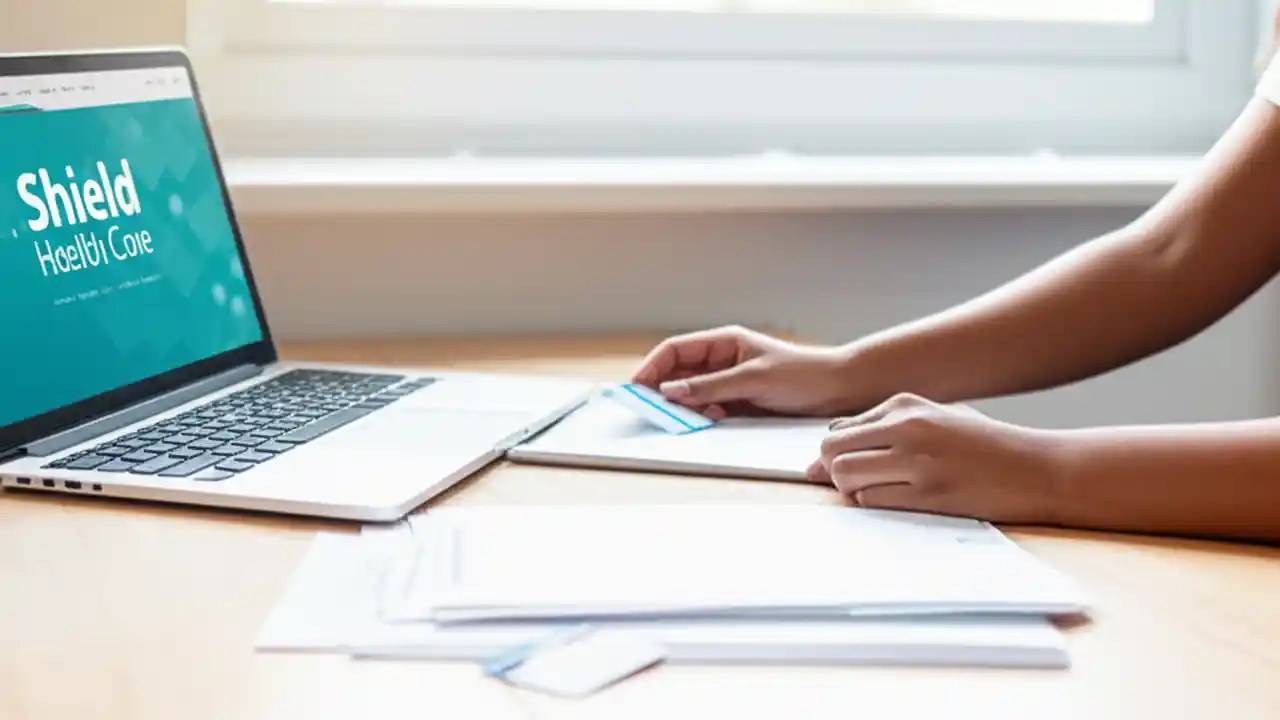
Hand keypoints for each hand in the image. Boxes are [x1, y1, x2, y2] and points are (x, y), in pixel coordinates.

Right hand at [632, 326, 853, 417]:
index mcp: (723, 342)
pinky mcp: (737, 402)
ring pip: (690, 394)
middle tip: (648, 410)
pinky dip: (699, 416)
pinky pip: (707, 408)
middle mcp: (721, 360)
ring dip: (681, 406)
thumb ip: (711, 386)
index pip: (674, 350)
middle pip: (677, 373)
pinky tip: (703, 422)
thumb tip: (670, 391)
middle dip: (661, 390)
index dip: (651, 367)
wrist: (838, 389)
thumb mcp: (753, 379)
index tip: (636, 387)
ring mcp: (728, 382)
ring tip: (677, 418)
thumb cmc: (802, 374)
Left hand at [809, 393, 1062, 523]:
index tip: (844, 471)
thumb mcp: (935, 421)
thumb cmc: (983, 448)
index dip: (832, 456)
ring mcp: (917, 460)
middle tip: (857, 485)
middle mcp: (906, 426)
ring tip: (881, 493)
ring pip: (845, 474)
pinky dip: (873, 505)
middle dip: (832, 472)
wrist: (1037, 469)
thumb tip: (824, 457)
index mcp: (904, 404)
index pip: (840, 430)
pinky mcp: (929, 493)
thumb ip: (883, 430)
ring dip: (851, 490)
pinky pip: (871, 500)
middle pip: (832, 450)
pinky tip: (899, 503)